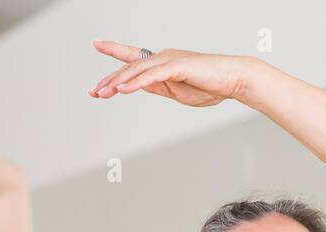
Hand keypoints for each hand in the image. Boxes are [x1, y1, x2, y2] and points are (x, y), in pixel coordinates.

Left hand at [89, 40, 253, 107]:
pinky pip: (152, 76)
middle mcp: (163, 58)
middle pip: (130, 67)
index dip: (114, 49)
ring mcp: (169, 61)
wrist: (232, 80)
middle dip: (109, 79)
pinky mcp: (177, 67)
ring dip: (117, 83)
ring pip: (137, 71)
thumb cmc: (209, 86)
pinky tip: (122, 90)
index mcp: (162, 63)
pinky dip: (135, 83)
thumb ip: (158, 87)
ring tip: (102, 93)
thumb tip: (141, 86)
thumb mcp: (176, 91)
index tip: (97, 44)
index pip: (133, 57)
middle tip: (93, 91)